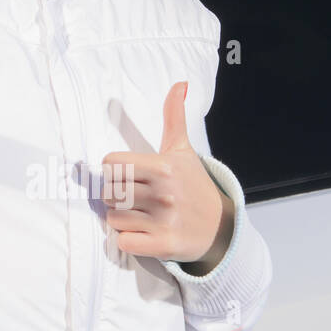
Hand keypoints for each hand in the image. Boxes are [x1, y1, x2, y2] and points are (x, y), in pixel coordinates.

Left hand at [101, 81, 234, 271]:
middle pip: (108, 191)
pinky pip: (122, 241)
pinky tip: (143, 234)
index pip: (110, 163)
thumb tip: (179, 84)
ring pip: (112, 217)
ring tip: (141, 215)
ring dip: (121, 218)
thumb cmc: (194, 186)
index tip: (128, 176)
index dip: (114, 170)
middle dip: (116, 195)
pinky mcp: (162, 246)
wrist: (222, 228)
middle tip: (134, 198)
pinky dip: (128, 240)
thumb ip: (174, 117)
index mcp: (162, 167)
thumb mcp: (183, 150)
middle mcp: (163, 193)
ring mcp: (163, 220)